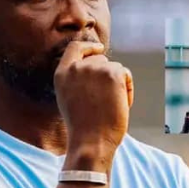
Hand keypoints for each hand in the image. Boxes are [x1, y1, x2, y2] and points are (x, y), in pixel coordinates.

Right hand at [53, 41, 131, 157]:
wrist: (90, 141)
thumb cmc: (82, 126)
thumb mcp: (69, 97)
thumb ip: (76, 79)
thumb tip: (97, 67)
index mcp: (61, 74)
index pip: (74, 48)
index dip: (88, 47)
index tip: (99, 48)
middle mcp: (76, 67)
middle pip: (100, 59)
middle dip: (107, 75)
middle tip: (105, 99)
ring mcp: (94, 69)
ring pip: (115, 68)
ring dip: (117, 85)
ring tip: (110, 106)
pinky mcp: (113, 73)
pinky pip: (125, 75)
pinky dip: (127, 90)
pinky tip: (119, 105)